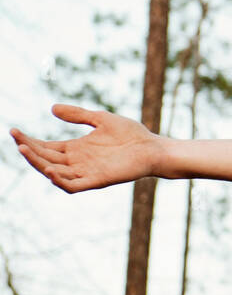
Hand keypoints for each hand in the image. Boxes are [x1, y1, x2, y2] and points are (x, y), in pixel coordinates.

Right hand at [9, 104, 163, 192]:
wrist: (153, 148)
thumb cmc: (131, 134)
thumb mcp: (101, 119)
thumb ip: (78, 115)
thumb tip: (52, 108)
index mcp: (76, 149)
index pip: (45, 147)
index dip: (29, 141)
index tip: (14, 131)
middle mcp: (77, 162)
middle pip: (45, 159)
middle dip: (29, 150)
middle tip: (16, 139)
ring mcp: (86, 172)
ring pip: (54, 173)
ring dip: (38, 164)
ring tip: (25, 151)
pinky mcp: (97, 180)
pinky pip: (73, 186)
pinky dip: (60, 180)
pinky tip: (50, 170)